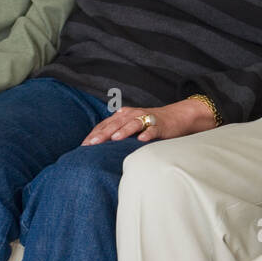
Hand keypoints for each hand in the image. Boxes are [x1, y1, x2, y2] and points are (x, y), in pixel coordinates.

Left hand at [80, 99, 213, 145]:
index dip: (94, 134)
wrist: (177, 116)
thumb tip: (96, 146)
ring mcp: (147, 119)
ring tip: (114, 139)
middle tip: (92, 144)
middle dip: (103, 134)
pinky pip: (153, 129)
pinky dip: (148, 133)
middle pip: (116, 123)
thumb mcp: (130, 125)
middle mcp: (133, 114)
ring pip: (133, 123)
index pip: (105, 124)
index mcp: (123, 115)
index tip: (83, 146)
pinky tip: (142, 139)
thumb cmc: (150, 124)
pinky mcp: (161, 125)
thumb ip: (116, 131)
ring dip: (123, 130)